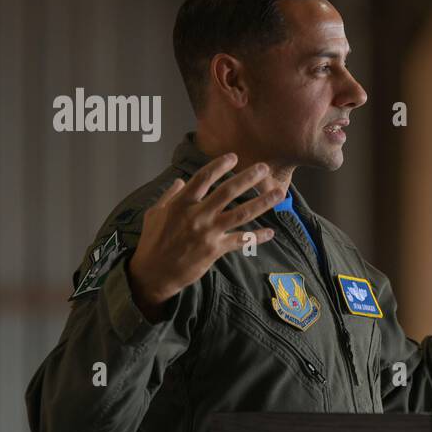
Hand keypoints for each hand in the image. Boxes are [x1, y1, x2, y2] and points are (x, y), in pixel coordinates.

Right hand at [126, 153, 282, 321]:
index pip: (203, 178)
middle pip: (228, 192)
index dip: (219, 166)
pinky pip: (241, 240)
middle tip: (264, 168)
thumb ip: (169, 195)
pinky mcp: (215, 250)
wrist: (153, 273)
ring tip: (279, 193)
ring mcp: (208, 233)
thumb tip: (180, 181)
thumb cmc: (152, 242)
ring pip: (241, 214)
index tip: (233, 157)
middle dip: (248, 178)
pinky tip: (270, 232)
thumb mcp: (154, 213)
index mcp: (181, 204)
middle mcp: (197, 215)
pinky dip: (257, 237)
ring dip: (262, 202)